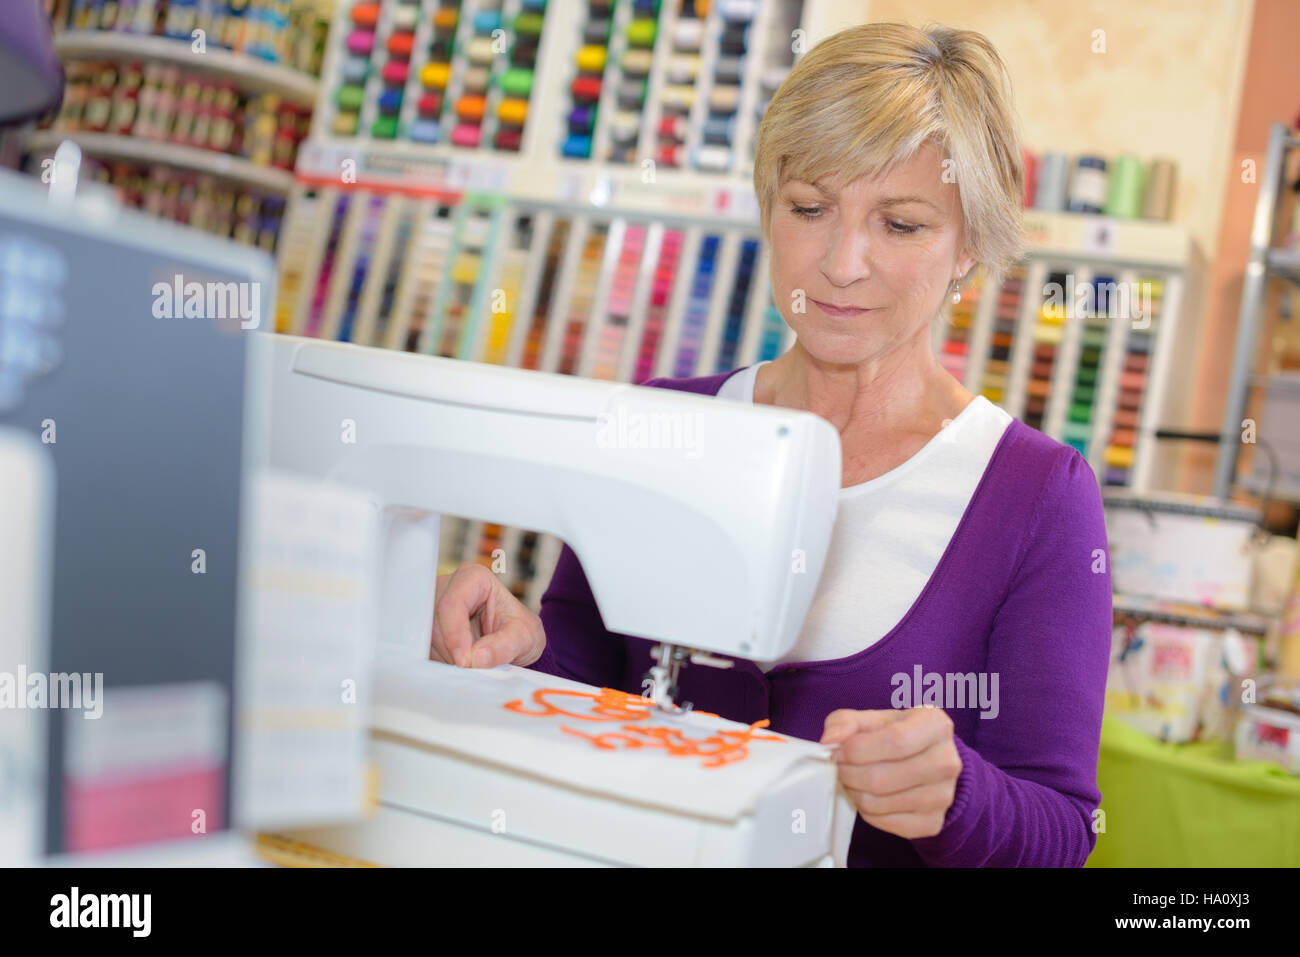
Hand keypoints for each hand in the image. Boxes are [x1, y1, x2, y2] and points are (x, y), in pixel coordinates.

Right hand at [430, 562, 546, 668]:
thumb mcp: (525, 637)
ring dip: (448, 660)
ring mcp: (432, 609)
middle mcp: (447, 588)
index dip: (455, 634)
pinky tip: (461, 664)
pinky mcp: (426, 629)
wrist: (514, 641)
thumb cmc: (520, 630)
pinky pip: (424, 650)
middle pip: (436, 625)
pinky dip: (442, 663)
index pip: (452, 604)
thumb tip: (476, 658)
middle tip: (476, 669)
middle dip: (454, 653)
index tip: (465, 662)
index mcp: (473, 578)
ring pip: (427, 640)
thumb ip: (504, 646)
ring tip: (475, 664)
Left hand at [820, 707, 961, 839]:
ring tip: (852, 781)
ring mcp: (944, 796)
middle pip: (883, 777)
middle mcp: (947, 761)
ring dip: (855, 793)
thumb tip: (830, 741)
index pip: (894, 742)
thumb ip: (846, 723)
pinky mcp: (933, 822)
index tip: (838, 751)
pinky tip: (867, 796)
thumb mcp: (872, 719)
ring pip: (882, 803)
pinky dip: (868, 812)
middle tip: (839, 768)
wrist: (925, 760)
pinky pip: (888, 823)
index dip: (857, 750)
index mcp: (935, 725)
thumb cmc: (895, 735)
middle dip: (849, 774)